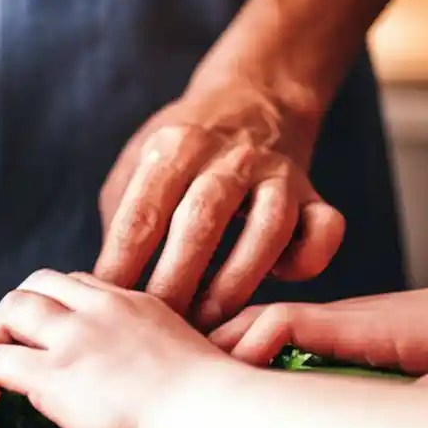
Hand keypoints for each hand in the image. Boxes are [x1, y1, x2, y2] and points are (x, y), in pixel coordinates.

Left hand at [0, 270, 238, 427]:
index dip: (58, 307)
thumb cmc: (218, 411)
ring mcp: (77, 338)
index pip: (81, 284)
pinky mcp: (55, 375)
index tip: (54, 336)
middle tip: (14, 344)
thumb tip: (138, 380)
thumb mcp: (188, 361)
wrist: (216, 421)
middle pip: (39, 282)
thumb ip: (155, 356)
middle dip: (18, 309)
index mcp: (138, 305)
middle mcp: (103, 310)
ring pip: (13, 306)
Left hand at [96, 77, 343, 327]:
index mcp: (174, 148)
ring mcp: (276, 174)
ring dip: (235, 284)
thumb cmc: (182, 152)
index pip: (141, 215)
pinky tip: (280, 282)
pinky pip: (325, 229)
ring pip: (266, 230)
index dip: (122, 267)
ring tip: (208, 324)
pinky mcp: (313, 193)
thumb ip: (122, 220)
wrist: (255, 96)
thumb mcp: (138, 166)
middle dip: (176, 284)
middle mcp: (228, 156)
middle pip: (200, 224)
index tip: (108, 309)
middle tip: (157, 331)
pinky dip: (308, 260)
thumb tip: (102, 289)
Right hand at [210, 274, 427, 384]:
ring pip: (265, 333)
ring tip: (189, 395)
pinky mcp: (342, 337)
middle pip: (256, 323)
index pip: (284, 323)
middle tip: (173, 389)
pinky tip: (238, 392)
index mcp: (364, 325)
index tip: (219, 385)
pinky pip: (285, 344)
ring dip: (228, 357)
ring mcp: (339, 326)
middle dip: (213, 349)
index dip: (243, 349)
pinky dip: (254, 362)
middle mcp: (342, 320)